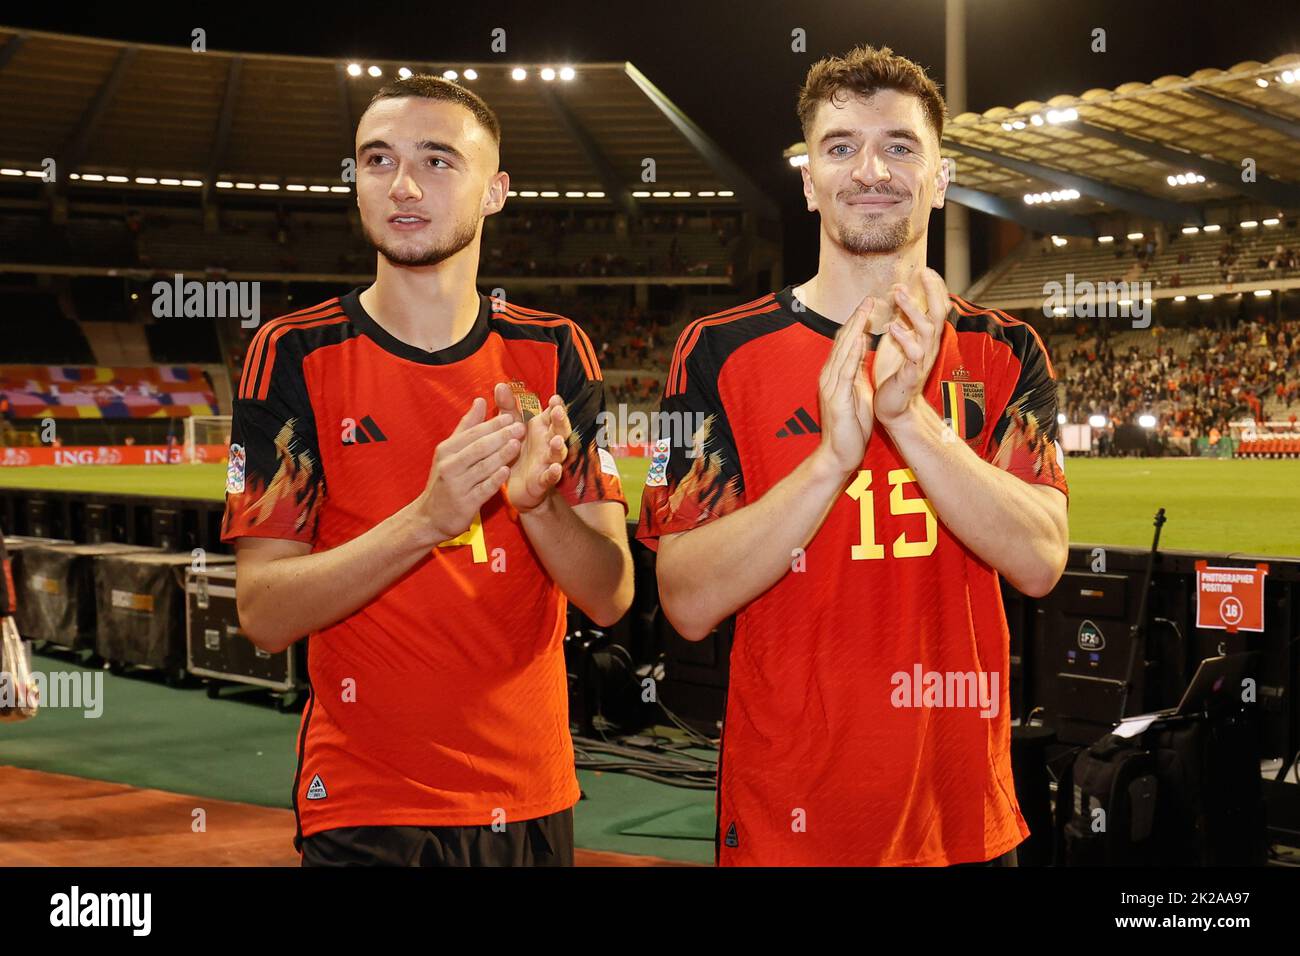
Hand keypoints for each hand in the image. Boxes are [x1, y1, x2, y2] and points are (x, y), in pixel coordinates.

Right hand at [413, 397, 524, 543]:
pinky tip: (507, 470)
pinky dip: (495, 479)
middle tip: (520, 427)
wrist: (431, 516)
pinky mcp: (465, 504)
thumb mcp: (450, 452)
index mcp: (446, 450)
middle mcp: (450, 466)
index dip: (492, 424)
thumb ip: (467, 426)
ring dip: (501, 454)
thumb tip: (480, 400)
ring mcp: (457, 485)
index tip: (511, 416)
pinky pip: (483, 489)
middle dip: (500, 436)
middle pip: (478, 447)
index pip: (472, 433)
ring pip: (482, 467)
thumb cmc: (446, 480)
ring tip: (517, 444)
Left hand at [493, 383, 569, 512]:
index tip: (554, 398)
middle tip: (557, 412)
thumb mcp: (512, 427)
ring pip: (557, 452)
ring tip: (556, 440)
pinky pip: (550, 476)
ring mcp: (548, 461)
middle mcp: (548, 443)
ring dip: (558, 447)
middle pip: (559, 430)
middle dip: (560, 421)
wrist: (517, 485)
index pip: (552, 414)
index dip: (556, 406)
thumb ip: (507, 407)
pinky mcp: (543, 480)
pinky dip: (553, 473)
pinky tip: (555, 469)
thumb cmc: (518, 451)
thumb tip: (500, 385)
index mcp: (542, 428)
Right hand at [815, 293, 876, 478]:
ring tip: (866, 311)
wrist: (839, 455)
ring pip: (843, 351)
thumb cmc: (850, 429)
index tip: (869, 306)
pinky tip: (861, 339)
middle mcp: (830, 377)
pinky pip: (846, 371)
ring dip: (855, 329)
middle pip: (842, 341)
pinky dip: (853, 354)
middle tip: (869, 298)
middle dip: (856, 319)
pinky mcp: (837, 399)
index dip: (857, 323)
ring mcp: (831, 387)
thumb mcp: (856, 394)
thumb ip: (857, 373)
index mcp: (835, 376)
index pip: (846, 344)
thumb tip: (863, 351)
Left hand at [874, 268, 947, 427]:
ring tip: (899, 293)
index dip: (934, 289)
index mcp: (925, 337)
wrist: (894, 407)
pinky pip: (914, 354)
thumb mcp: (899, 340)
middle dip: (932, 292)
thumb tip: (900, 292)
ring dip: (912, 310)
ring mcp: (922, 360)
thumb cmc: (894, 372)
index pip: (936, 308)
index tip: (926, 270)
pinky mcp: (912, 374)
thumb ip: (903, 319)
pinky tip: (892, 327)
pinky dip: (904, 339)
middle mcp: (928, 346)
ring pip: (926, 330)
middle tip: (923, 272)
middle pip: (938, 314)